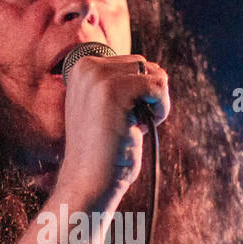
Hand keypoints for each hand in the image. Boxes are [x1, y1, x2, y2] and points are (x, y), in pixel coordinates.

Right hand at [55, 53, 168, 207]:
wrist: (89, 180)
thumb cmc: (103, 150)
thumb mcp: (104, 107)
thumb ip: (121, 84)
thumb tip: (158, 70)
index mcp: (81, 67)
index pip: (131, 63)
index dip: (136, 93)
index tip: (120, 117)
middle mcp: (86, 66)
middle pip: (143, 65)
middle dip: (146, 95)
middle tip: (129, 124)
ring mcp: (97, 77)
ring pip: (154, 74)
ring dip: (155, 103)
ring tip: (135, 126)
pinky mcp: (113, 90)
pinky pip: (159, 86)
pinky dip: (161, 109)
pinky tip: (142, 128)